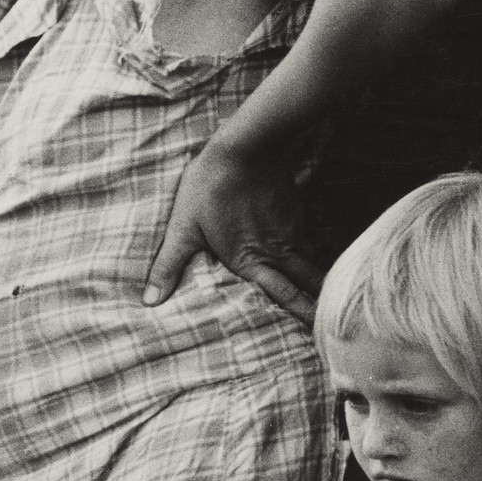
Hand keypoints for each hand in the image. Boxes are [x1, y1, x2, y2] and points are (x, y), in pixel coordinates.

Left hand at [143, 134, 321, 324]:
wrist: (246, 145)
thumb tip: (150, 301)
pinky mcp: (297, 211)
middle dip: (320, 304)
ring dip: (321, 280)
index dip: (301, 316)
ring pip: (315, 262)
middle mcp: (277, 250)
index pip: (283, 297)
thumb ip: (168, 265)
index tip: (314, 335)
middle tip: (332, 324)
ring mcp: (292, 230)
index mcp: (250, 260)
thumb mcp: (183, 226)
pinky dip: (317, 252)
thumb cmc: (209, 186)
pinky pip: (312, 239)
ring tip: (328, 296)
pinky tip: (316, 254)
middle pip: (309, 283)